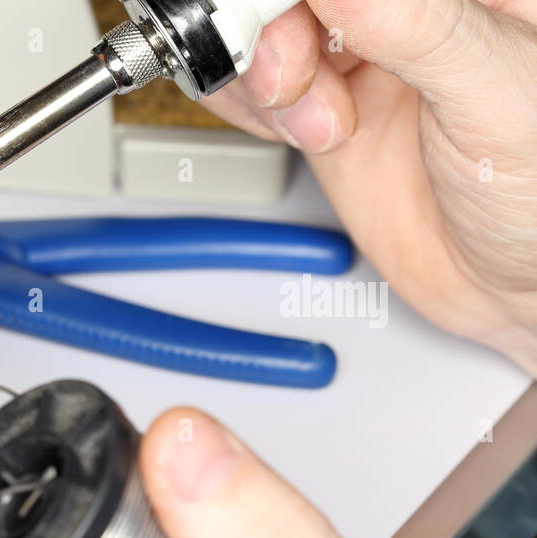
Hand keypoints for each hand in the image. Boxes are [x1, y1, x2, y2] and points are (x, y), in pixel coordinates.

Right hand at [203, 0, 536, 372]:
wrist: (516, 287)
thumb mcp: (498, 95)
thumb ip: (418, 26)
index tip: (281, 22)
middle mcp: (404, 12)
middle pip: (295, 0)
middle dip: (273, 30)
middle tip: (289, 79)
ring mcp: (360, 57)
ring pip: (259, 33)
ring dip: (262, 80)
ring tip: (320, 126)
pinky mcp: (320, 110)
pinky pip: (252, 88)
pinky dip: (249, 110)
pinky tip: (302, 137)